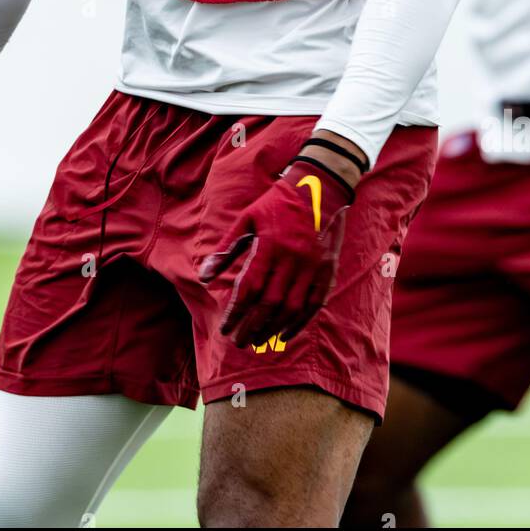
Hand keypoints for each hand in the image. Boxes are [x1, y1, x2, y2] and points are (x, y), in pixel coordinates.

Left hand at [199, 150, 356, 348]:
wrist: (319, 188)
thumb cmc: (276, 204)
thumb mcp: (247, 220)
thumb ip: (226, 249)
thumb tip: (203, 278)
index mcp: (270, 245)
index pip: (250, 288)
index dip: (236, 312)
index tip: (225, 328)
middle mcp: (292, 258)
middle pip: (269, 303)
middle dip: (251, 326)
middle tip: (239, 341)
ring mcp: (312, 266)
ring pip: (292, 308)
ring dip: (272, 328)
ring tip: (257, 340)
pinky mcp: (326, 270)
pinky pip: (313, 304)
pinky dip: (299, 323)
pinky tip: (284, 334)